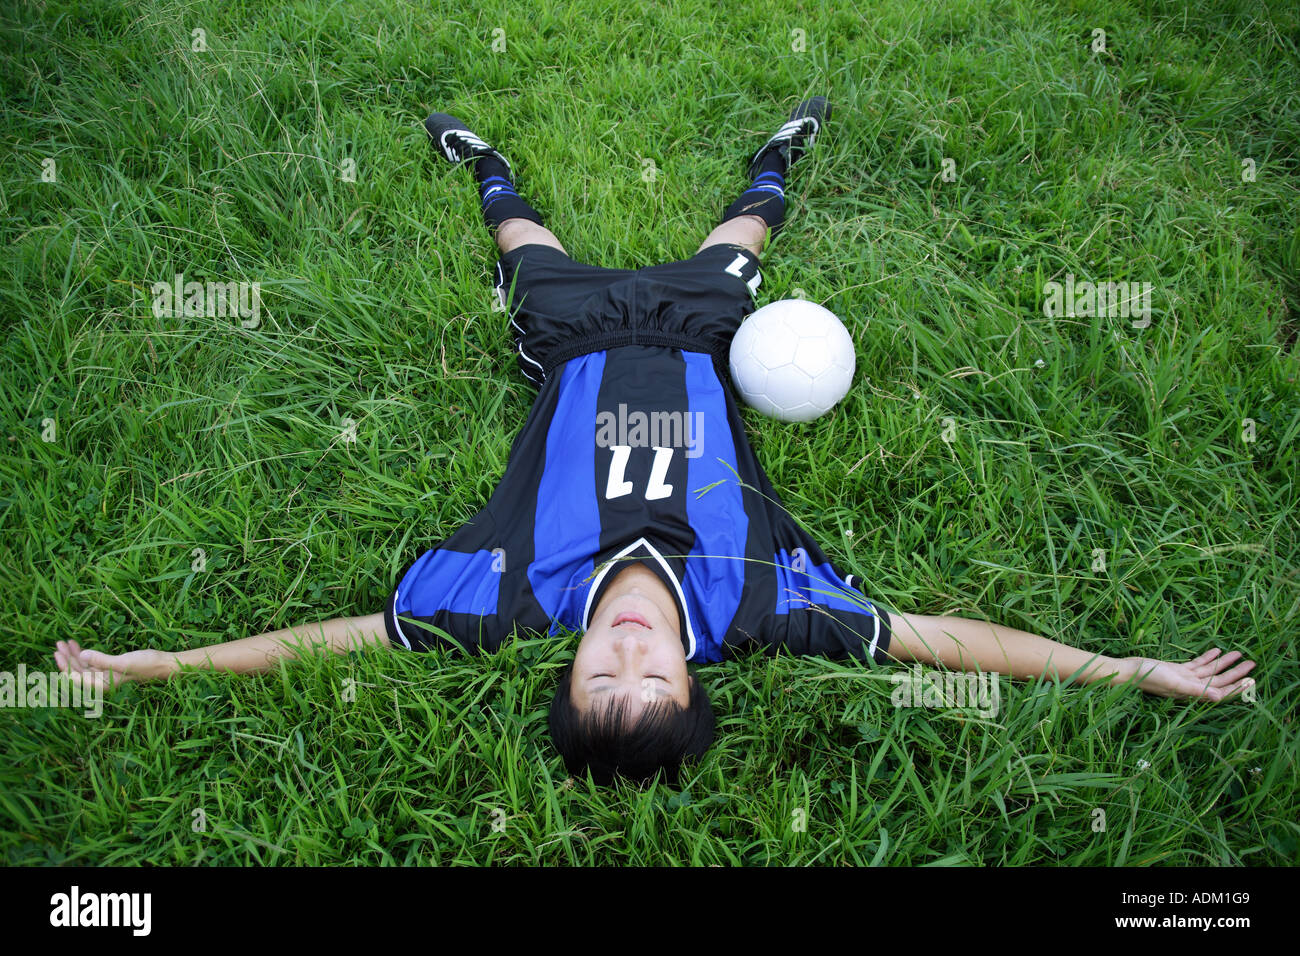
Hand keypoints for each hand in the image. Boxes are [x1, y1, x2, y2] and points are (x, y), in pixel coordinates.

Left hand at [53, 639, 173, 691]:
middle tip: (58, 644)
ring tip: (65, 642)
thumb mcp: (124, 662)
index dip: (64, 667)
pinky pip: (91, 663)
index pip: (76, 679)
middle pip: (77, 672)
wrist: (164, 664)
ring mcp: (105, 675)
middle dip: (66, 659)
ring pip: (83, 667)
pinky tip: (78, 645)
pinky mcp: (110, 668)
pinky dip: (83, 654)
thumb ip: (102, 660)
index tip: (58, 653)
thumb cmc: (146, 664)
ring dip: (73, 655)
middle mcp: (102, 682)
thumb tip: (82, 655)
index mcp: (104, 684)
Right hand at [1124, 648, 1255, 700]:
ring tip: (1239, 654)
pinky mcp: (1177, 669)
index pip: (1220, 691)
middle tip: (1252, 663)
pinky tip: (1216, 651)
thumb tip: (1219, 697)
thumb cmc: (1148, 678)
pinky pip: (1198, 664)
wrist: (1128, 671)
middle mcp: (1191, 687)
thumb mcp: (1174, 682)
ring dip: (1224, 663)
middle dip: (1236, 672)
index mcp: (1193, 692)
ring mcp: (1185, 678)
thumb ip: (1197, 690)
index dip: (1236, 687)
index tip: (1252, 680)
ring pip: (1210, 671)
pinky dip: (1208, 658)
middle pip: (1219, 680)